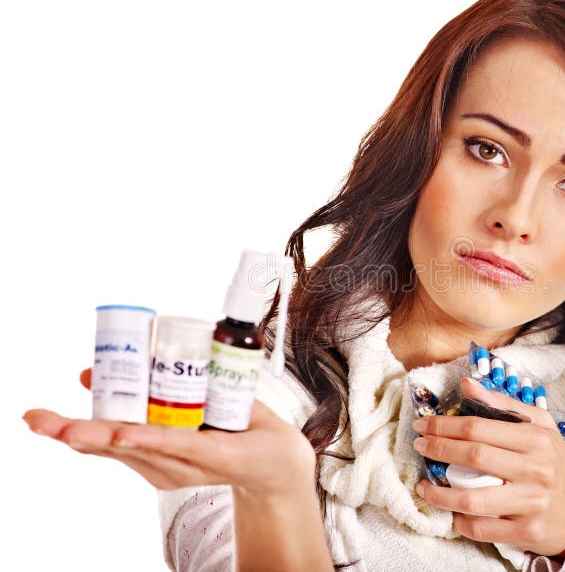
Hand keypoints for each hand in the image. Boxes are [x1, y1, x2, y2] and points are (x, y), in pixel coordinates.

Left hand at [22, 368, 316, 498]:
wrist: (270, 471)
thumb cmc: (261, 440)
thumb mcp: (250, 409)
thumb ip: (223, 379)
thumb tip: (193, 344)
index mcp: (211, 453)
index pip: (174, 444)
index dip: (145, 437)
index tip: (121, 432)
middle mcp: (182, 467)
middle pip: (128, 449)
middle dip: (85, 434)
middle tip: (50, 422)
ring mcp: (168, 472)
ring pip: (115, 452)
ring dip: (77, 435)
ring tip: (41, 421)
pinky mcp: (161, 471)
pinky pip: (122, 451)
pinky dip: (95, 435)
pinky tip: (68, 425)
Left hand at [411, 376, 564, 557]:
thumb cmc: (554, 462)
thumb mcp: (538, 425)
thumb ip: (501, 405)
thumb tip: (467, 385)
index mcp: (535, 439)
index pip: (479, 428)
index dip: (445, 426)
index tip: (424, 425)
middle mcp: (535, 470)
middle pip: (474, 457)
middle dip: (438, 449)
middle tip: (420, 446)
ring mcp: (531, 503)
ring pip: (473, 499)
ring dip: (440, 493)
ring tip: (424, 487)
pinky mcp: (527, 532)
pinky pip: (483, 529)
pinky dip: (459, 521)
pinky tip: (450, 512)